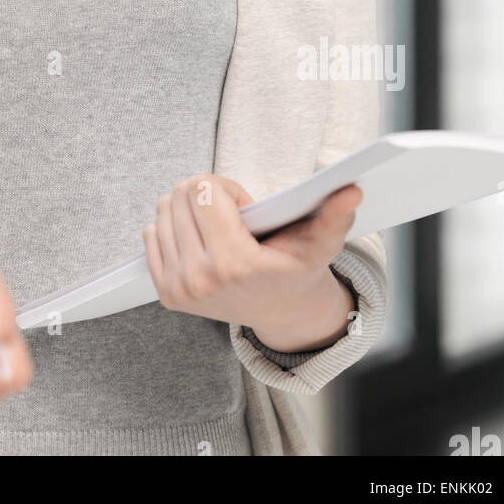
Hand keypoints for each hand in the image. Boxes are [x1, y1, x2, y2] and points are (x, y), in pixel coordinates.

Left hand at [142, 174, 360, 333]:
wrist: (280, 315)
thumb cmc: (296, 271)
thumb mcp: (320, 245)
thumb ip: (335, 216)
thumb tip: (351, 190)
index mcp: (233, 263)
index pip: (203, 189)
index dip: (228, 188)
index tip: (246, 208)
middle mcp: (200, 279)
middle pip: (180, 194)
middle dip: (208, 194)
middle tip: (233, 217)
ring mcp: (179, 289)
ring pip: (163, 210)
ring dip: (190, 209)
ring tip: (219, 228)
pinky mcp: (166, 293)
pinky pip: (151, 233)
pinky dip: (172, 227)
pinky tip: (201, 240)